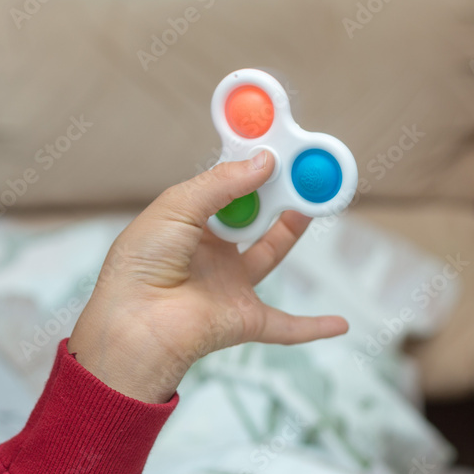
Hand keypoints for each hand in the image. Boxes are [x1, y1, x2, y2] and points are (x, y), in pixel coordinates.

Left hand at [67, 151, 348, 403]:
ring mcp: (227, 286)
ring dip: (291, 231)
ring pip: (269, 254)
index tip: (275, 146)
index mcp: (185, 224)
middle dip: (275, 192)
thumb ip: (223, 184)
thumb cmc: (138, 266)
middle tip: (301, 167)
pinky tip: (340, 323)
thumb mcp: (177, 209)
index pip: (223, 189)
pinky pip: (286, 326)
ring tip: (314, 202)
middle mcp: (207, 253)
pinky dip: (313, 327)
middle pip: (251, 216)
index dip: (248, 168)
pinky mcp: (243, 319)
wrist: (133, 327)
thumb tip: (264, 161)